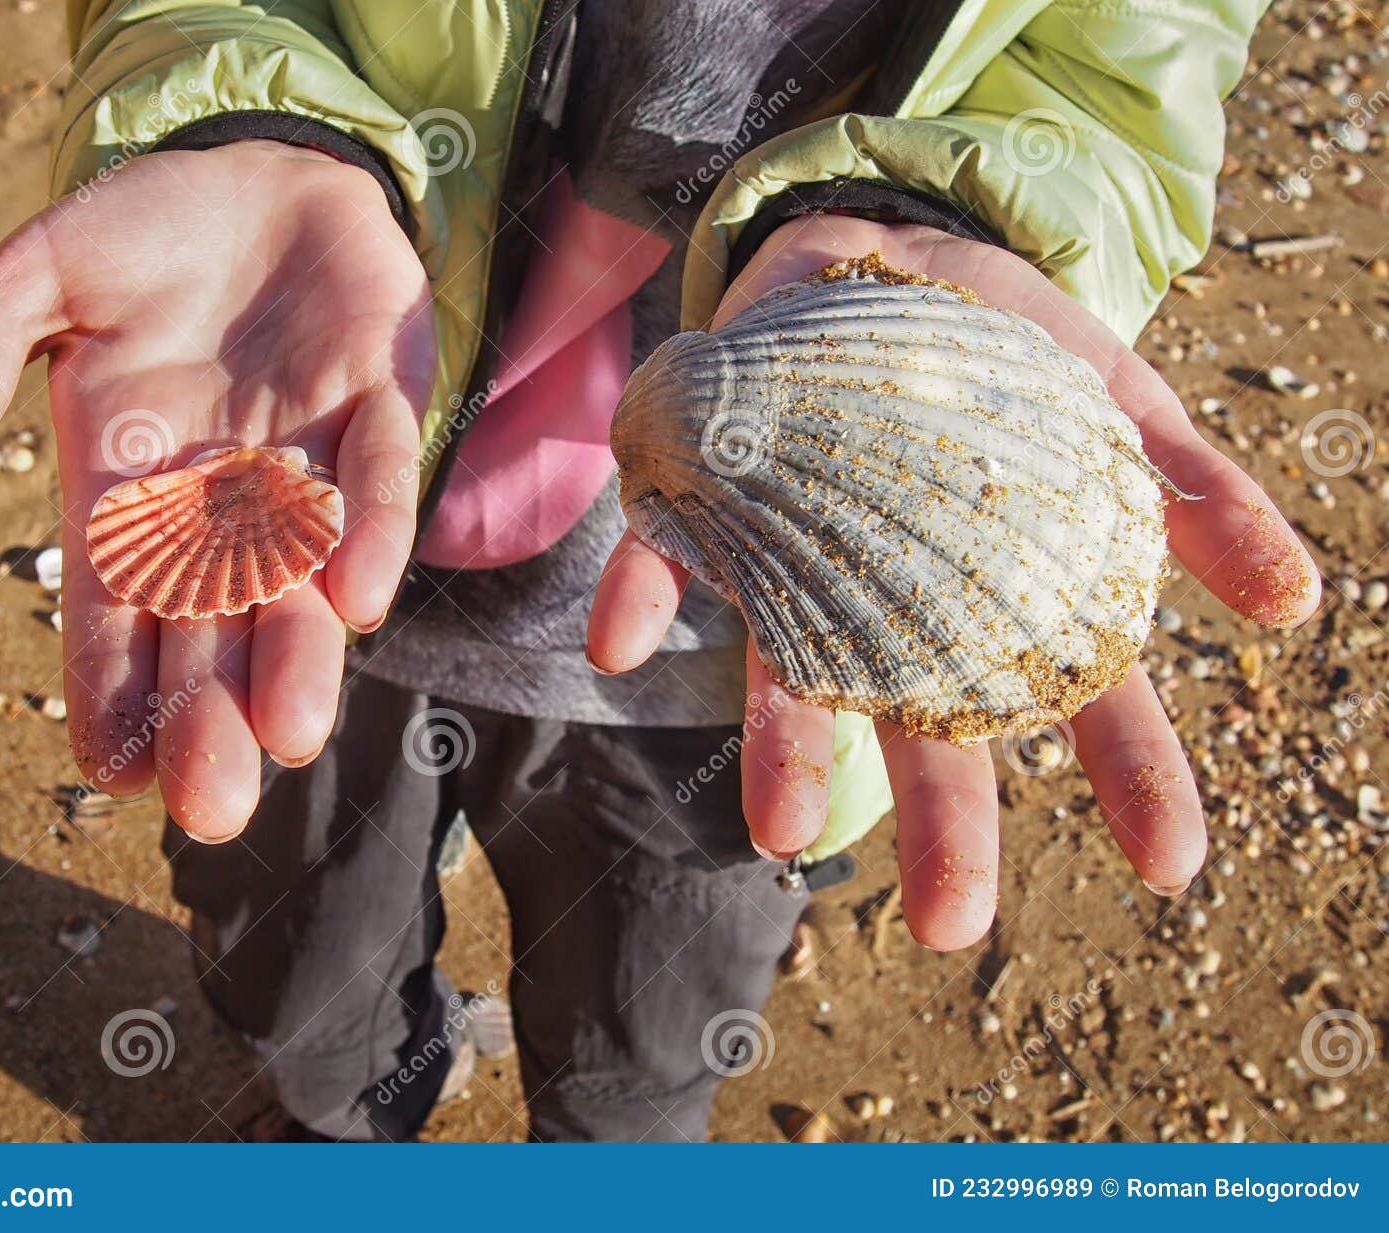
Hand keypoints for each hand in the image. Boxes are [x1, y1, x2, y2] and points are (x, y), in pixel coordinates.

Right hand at [0, 141, 434, 840]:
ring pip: (304, 577)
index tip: (112, 768)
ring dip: (300, 655)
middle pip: (217, 625)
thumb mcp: (38, 281)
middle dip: (214, 711)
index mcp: (132, 490)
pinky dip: (371, 532)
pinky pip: (376, 478)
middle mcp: (223, 500)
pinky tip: (360, 599)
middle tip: (211, 805)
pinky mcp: (380, 404)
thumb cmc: (143, 236)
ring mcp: (305, 460)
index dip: (116, 689)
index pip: (119, 612)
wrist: (260, 174)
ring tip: (288, 736)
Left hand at [588, 215, 1319, 947]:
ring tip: (781, 832)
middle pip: (930, 722)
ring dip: (789, 745)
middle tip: (954, 927)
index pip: (1082, 696)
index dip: (1132, 775)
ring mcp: (802, 558)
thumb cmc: (1008, 344)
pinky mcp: (713, 500)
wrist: (883, 251)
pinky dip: (639, 592)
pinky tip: (619, 644)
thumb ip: (1197, 487)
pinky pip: (667, 553)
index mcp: (1010, 586)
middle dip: (946, 821)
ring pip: (792, 668)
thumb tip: (1297, 603)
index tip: (1171, 868)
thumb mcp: (1121, 396)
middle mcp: (900, 601)